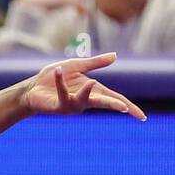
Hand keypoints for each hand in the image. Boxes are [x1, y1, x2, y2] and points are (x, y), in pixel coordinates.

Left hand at [22, 52, 146, 120]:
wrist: (33, 87)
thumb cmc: (54, 79)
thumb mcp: (77, 66)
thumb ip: (96, 63)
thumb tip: (116, 56)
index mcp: (92, 91)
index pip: (114, 98)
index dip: (128, 107)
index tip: (142, 118)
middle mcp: (84, 100)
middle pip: (103, 102)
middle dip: (113, 105)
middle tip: (124, 109)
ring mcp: (71, 105)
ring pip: (83, 100)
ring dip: (86, 92)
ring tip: (91, 82)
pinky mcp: (58, 106)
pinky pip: (62, 93)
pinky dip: (60, 81)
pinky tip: (59, 71)